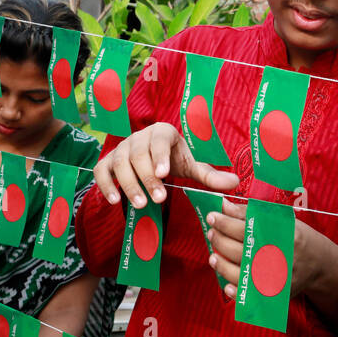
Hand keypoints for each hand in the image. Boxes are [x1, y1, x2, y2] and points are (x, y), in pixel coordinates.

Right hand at [94, 121, 239, 208]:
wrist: (154, 159)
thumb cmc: (175, 161)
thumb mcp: (192, 167)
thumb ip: (210, 175)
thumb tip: (235, 182)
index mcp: (163, 132)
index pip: (160, 139)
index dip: (160, 156)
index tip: (164, 174)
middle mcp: (139, 137)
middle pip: (138, 154)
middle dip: (148, 177)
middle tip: (158, 198)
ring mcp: (121, 148)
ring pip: (119, 163)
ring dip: (128, 184)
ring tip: (140, 204)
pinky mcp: (108, 162)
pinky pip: (101, 170)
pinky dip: (105, 184)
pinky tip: (113, 201)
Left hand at [206, 199, 337, 301]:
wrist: (319, 264)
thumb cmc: (296, 237)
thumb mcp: (281, 220)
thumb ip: (251, 213)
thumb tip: (224, 205)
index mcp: (282, 235)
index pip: (246, 228)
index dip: (225, 222)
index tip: (213, 215)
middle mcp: (279, 256)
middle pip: (239, 250)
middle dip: (220, 240)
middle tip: (211, 233)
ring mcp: (276, 277)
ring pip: (240, 273)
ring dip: (221, 264)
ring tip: (213, 256)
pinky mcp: (275, 293)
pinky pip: (249, 295)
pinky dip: (236, 291)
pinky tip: (226, 284)